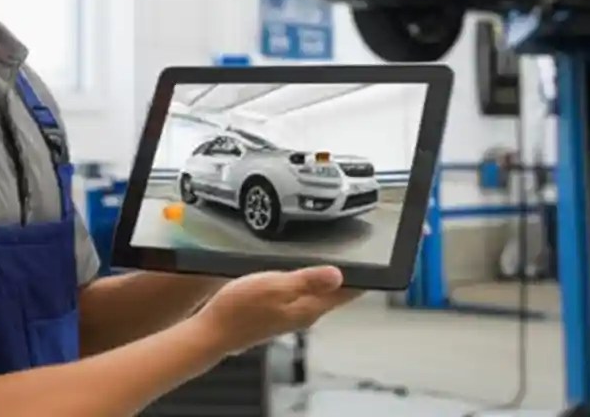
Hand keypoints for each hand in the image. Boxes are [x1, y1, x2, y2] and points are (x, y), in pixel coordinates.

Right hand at [192, 266, 359, 355]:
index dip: (363, 278)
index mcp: (309, 308)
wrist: (212, 333)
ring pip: (317, 296)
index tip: (377, 264)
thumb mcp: (275, 286)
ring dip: (326, 281)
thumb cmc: (240, 309)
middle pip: (334, 294)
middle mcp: (303, 315)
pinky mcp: (275, 314)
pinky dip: (306, 284)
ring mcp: (289, 316)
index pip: (346, 293)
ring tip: (335, 261)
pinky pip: (300, 297)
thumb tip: (338, 275)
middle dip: (347, 277)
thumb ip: (307, 280)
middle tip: (360, 257)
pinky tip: (299, 274)